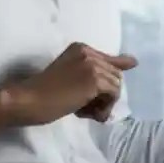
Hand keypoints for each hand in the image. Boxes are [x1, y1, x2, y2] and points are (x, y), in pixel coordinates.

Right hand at [0, 43, 137, 132]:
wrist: (29, 100)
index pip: (109, 61)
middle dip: (104, 95)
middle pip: (114, 75)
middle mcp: (88, 52)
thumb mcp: (73, 76)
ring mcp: (92, 64)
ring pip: (116, 86)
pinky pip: (113, 95)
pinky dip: (104, 108)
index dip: (109, 80)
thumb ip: (98, 70)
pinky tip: (88, 114)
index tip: (105, 90)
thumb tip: (134, 61)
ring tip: (86, 113)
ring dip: (104, 103)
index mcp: (81, 48)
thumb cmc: (44, 92)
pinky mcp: (94, 79)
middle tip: (87, 110)